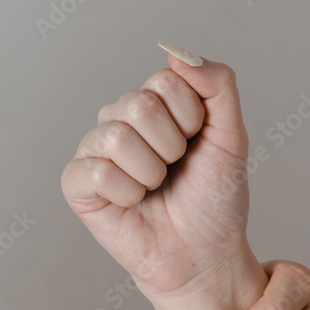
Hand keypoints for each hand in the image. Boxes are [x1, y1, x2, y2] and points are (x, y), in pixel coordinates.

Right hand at [61, 44, 262, 309]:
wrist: (205, 255)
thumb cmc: (215, 200)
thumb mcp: (231, 138)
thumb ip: (217, 86)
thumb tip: (176, 53)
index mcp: (155, 103)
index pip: (166, 81)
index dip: (191, 120)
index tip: (196, 147)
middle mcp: (120, 120)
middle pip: (140, 105)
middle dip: (172, 147)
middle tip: (175, 172)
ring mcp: (95, 151)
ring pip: (117, 138)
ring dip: (151, 173)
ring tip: (155, 190)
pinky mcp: (78, 185)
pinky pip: (97, 172)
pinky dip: (127, 194)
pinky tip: (133, 205)